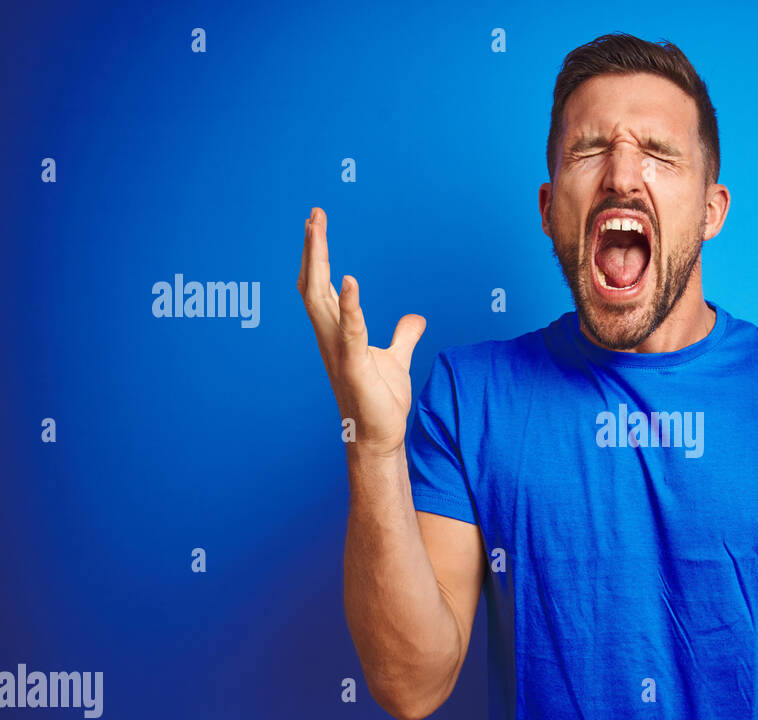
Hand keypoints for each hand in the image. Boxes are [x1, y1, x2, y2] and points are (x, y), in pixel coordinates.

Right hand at [297, 207, 426, 457]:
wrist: (380, 438)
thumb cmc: (381, 402)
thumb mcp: (397, 360)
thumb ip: (403, 336)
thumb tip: (416, 319)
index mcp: (337, 333)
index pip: (322, 286)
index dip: (319, 256)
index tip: (317, 224)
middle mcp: (330, 337)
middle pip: (312, 284)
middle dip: (313, 249)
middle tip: (313, 215)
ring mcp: (338, 351)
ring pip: (320, 299)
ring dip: (320, 263)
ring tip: (318, 231)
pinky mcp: (354, 366)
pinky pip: (349, 330)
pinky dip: (349, 305)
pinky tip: (350, 280)